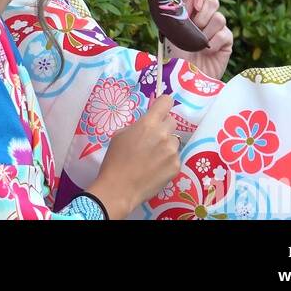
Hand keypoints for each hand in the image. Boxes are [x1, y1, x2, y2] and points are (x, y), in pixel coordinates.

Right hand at [85, 95, 180, 218]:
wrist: (119, 188)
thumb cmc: (114, 160)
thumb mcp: (120, 135)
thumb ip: (137, 126)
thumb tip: (147, 126)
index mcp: (148, 123)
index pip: (166, 102)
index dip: (162, 105)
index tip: (159, 110)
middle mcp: (164, 134)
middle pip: (172, 122)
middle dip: (163, 127)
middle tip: (152, 139)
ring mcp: (172, 152)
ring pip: (174, 141)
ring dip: (166, 145)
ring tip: (153, 158)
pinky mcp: (176, 167)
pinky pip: (175, 157)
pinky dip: (167, 161)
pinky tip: (155, 169)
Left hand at [165, 0, 232, 79]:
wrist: (185, 77)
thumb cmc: (175, 54)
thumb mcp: (174, 29)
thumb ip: (182, 9)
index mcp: (190, 11)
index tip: (194, 4)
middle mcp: (205, 17)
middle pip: (213, 1)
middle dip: (202, 15)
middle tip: (194, 29)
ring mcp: (217, 29)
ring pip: (219, 17)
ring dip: (206, 32)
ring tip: (199, 44)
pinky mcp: (227, 42)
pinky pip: (225, 33)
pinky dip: (214, 43)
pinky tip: (207, 51)